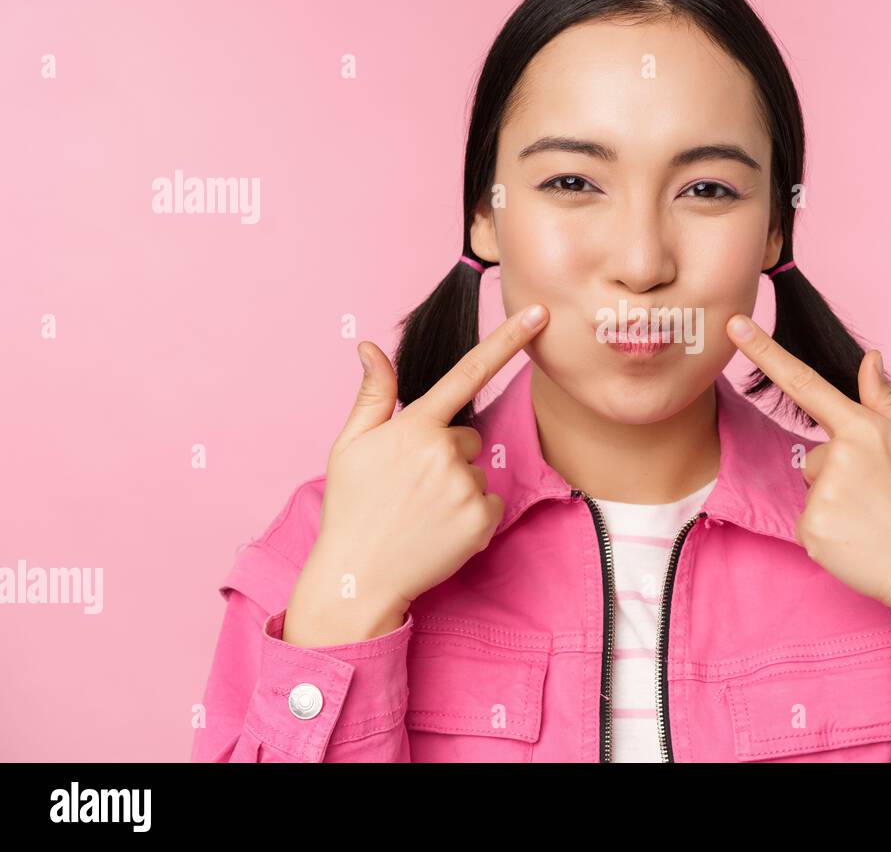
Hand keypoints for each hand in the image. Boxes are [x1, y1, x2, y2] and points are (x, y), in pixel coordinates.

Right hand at [283, 303, 548, 646]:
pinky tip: (439, 530)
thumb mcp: (350, 445)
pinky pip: (489, 504)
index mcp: (414, 426)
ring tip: (420, 512)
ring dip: (457, 488)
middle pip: (468, 438)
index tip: (540, 314)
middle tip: (410, 487)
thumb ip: (373, 395)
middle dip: (446, 455)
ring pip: (477, 472)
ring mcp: (465, 486)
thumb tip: (370, 347)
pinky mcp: (481, 519)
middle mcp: (444, 451)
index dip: (508, 339)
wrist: (358, 576)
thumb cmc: (352, 507)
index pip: (468, 371)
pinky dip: (471, 517)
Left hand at [724, 314, 890, 616]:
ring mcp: (823, 494)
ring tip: (874, 521)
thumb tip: (869, 359)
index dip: (765, 351)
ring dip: (835, 503)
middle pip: (815, 456)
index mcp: (865, 428)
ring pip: (811, 488)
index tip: (734, 324)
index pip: (804, 382)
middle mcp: (839, 456)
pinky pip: (808, 521)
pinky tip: (859, 540)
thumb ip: (886, 401)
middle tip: (881, 499)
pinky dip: (829, 532)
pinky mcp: (811, 529)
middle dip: (839, 474)